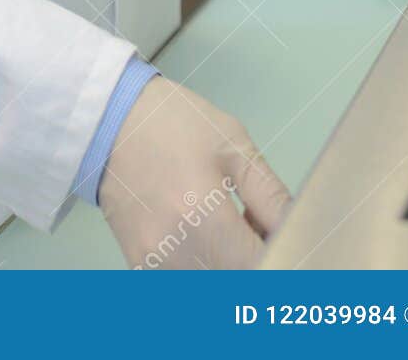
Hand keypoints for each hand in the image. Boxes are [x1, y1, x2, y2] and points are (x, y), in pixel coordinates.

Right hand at [98, 76, 291, 269]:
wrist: (109, 119)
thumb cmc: (172, 123)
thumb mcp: (233, 145)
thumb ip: (271, 196)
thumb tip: (298, 232)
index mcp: (203, 219)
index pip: (262, 269)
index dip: (284, 258)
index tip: (287, 239)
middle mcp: (176, 254)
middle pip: (238, 285)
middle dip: (258, 263)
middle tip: (258, 229)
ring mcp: (155, 267)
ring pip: (213, 289)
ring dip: (232, 270)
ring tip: (230, 231)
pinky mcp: (141, 269)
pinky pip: (187, 284)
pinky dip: (205, 272)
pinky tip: (206, 239)